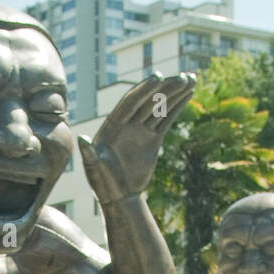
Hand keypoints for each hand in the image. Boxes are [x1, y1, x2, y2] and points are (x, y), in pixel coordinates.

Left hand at [78, 73, 194, 202]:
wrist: (118, 197)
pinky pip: (167, 119)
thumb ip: (89, 154)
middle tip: (182, 76)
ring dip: (175, 92)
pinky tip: (189, 93)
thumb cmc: (102, 184)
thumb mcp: (94, 170)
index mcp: (112, 125)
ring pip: (160, 107)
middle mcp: (127, 123)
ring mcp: (140, 129)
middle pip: (148, 100)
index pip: (130, 103)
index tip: (159, 77)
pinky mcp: (153, 138)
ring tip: (192, 78)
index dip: (144, 90)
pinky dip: (177, 106)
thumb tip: (82, 139)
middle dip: (165, 88)